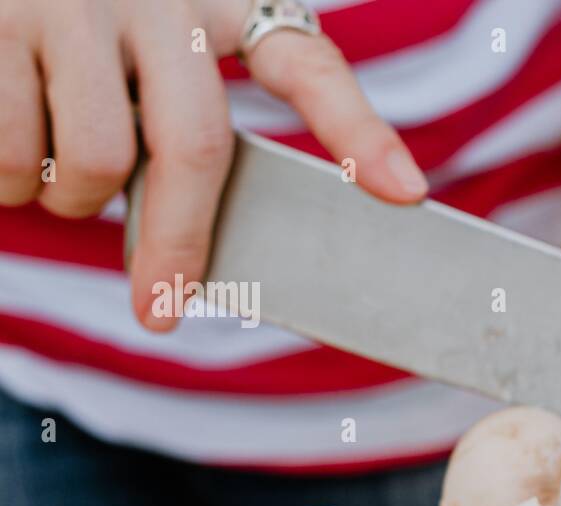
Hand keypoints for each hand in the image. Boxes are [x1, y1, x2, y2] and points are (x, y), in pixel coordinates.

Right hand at [0, 0, 427, 329]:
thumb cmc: (82, 29)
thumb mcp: (157, 50)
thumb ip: (189, 119)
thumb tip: (194, 255)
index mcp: (221, 0)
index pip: (309, 67)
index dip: (360, 134)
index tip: (407, 194)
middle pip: (195, 148)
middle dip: (178, 245)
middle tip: (160, 305)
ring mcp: (70, 1)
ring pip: (92, 159)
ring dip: (68, 200)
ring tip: (49, 175)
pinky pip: (8, 149)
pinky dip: (6, 182)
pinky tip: (7, 154)